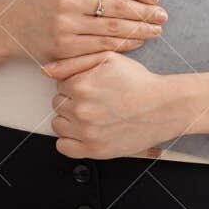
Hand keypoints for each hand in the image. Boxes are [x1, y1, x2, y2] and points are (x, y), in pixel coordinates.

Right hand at [0, 0, 166, 65]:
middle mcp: (69, 0)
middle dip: (146, 13)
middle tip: (162, 17)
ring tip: (155, 30)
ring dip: (140, 31)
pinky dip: (123, 45)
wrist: (11, 25)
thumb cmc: (43, 3)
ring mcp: (66, 26)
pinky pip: (103, 47)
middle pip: (120, 6)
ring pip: (114, 29)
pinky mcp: (65, 48)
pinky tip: (135, 43)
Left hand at [45, 50, 184, 159]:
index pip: (59, 85)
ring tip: (92, 115)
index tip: (91, 87)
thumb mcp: (107, 59)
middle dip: (72, 101)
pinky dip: (70, 140)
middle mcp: (81, 110)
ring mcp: (87, 132)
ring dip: (70, 120)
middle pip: (58, 104)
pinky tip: (84, 131)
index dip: (74, 84)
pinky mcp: (95, 150)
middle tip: (95, 100)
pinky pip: (63, 147)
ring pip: (58, 124)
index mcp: (81, 86)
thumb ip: (73, 62)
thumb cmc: (138, 82)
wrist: (164, 107)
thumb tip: (45, 71)